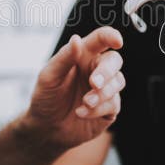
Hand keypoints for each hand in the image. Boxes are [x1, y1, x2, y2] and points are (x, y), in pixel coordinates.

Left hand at [26, 26, 123, 149]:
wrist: (46, 128)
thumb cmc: (46, 97)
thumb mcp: (49, 76)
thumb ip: (64, 57)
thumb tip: (77, 39)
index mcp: (82, 56)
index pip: (100, 39)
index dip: (111, 36)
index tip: (118, 41)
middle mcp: (96, 69)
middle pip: (114, 60)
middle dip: (107, 71)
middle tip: (94, 83)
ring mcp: (104, 88)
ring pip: (118, 82)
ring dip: (102, 93)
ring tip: (85, 102)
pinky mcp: (109, 107)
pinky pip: (113, 103)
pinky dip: (97, 109)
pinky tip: (81, 112)